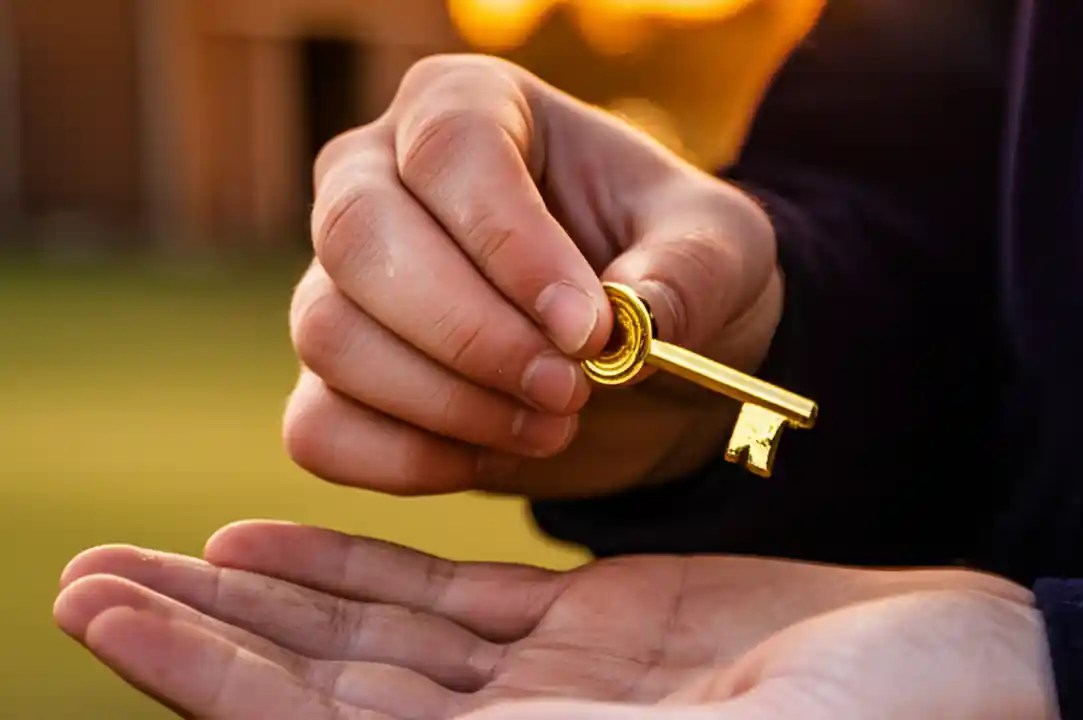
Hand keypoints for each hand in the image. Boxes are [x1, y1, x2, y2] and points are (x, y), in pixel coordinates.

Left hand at [53, 520, 1042, 718]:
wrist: (977, 688)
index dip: (211, 679)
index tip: (107, 613)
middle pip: (326, 694)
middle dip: (209, 637)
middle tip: (90, 576)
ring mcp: (555, 694)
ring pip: (376, 642)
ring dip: (271, 597)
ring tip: (169, 551)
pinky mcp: (600, 636)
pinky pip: (455, 601)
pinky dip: (367, 567)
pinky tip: (288, 534)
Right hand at [287, 54, 780, 498]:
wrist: (646, 358)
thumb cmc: (675, 270)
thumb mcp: (718, 251)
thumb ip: (686, 273)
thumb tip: (624, 322)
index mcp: (469, 107)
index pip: (450, 153)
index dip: (511, 245)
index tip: (587, 329)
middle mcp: (377, 177)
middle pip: (360, 238)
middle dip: (471, 334)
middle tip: (571, 390)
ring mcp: (340, 280)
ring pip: (330, 334)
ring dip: (449, 402)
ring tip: (554, 422)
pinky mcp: (338, 379)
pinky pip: (318, 427)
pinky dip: (403, 460)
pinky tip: (494, 454)